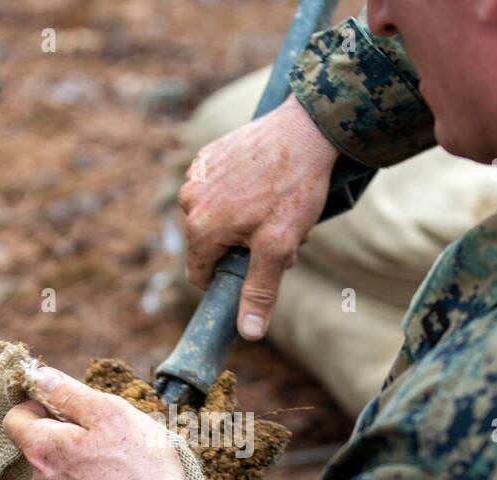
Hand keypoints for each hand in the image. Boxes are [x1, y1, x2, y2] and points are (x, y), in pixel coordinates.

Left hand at [2, 366, 191, 479]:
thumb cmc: (139, 466)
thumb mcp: (108, 413)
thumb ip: (69, 393)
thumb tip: (40, 376)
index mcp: (42, 448)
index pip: (14, 418)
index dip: (37, 404)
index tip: (67, 404)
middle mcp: (40, 478)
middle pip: (39, 441)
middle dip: (65, 429)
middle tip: (104, 430)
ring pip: (58, 465)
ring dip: (80, 455)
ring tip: (118, 457)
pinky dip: (90, 479)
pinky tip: (119, 479)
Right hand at [178, 95, 338, 340]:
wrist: (307, 128)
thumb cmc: (293, 188)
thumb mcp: (278, 247)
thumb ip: (259, 291)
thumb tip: (248, 334)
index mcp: (200, 227)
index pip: (200, 274)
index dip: (229, 278)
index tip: (256, 269)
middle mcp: (189, 201)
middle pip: (210, 244)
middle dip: (241, 248)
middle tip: (278, 234)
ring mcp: (196, 174)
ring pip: (216, 218)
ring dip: (243, 222)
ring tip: (275, 207)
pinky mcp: (209, 155)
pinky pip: (219, 189)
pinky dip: (240, 194)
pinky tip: (267, 184)